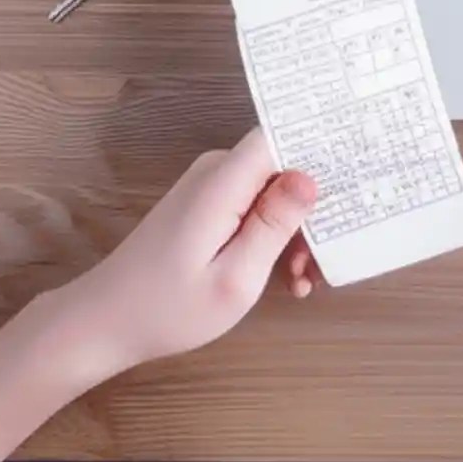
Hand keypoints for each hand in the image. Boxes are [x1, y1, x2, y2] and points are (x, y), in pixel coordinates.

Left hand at [45, 129, 319, 378]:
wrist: (103, 324)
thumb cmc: (168, 309)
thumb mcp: (235, 277)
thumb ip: (273, 225)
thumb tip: (311, 177)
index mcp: (223, 182)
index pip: (282, 137)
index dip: (321, 147)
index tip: (358, 171)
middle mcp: (218, 173)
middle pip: (286, 169)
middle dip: (314, 211)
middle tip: (322, 262)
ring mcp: (212, 189)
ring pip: (276, 194)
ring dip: (297, 234)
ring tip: (302, 280)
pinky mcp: (210, 206)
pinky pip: (257, 209)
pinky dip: (275, 240)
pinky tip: (285, 278)